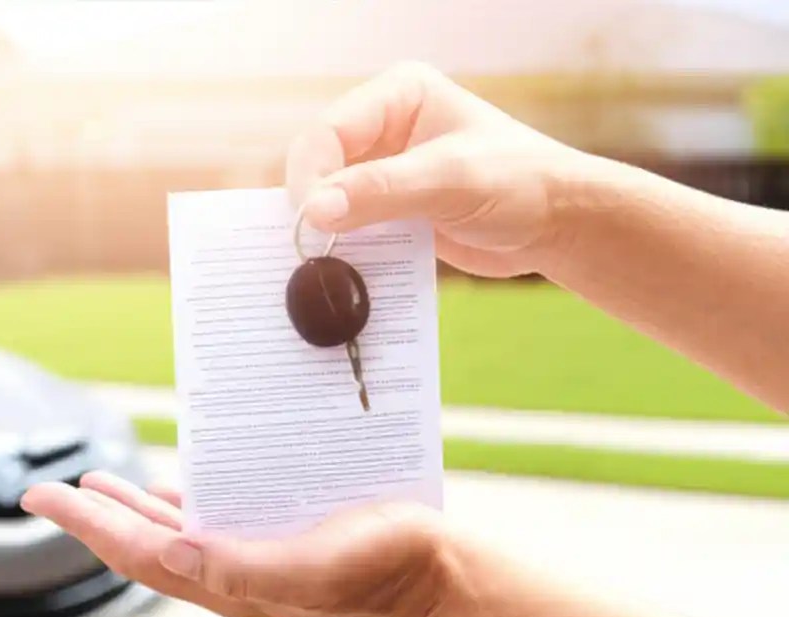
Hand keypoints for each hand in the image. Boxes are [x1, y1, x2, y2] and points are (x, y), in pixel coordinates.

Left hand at [21, 473, 456, 616]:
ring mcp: (252, 554)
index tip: (40, 496)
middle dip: (94, 517)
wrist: (437, 570)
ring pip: (172, 529)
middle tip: (51, 489)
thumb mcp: (309, 567)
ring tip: (98, 484)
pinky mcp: (276, 535)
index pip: (136, 553)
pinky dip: (181, 501)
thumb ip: (237, 566)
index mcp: (228, 582)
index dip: (85, 525)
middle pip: (142, 542)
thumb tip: (167, 549)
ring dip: (130, 507)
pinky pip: (212, 518)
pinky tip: (172, 486)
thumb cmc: (381, 567)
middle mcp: (230, 571)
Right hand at [286, 61, 600, 277]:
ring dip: (325, 228)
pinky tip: (343, 266)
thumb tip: (316, 210)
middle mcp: (385, 126)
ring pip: (328, 196)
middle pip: (319, 163)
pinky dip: (342, 245)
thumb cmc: (521, 185)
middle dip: (314, 203)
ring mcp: (385, 168)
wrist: (560, 226)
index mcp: (399, 95)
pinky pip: (349, 224)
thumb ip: (382, 191)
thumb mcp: (451, 182)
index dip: (311, 175)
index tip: (312, 220)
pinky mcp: (390, 207)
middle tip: (312, 245)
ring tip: (323, 260)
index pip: (329, 131)